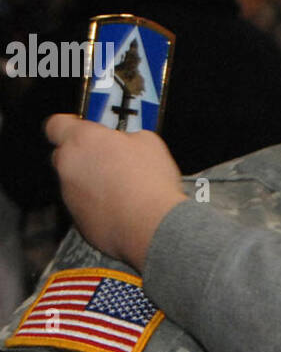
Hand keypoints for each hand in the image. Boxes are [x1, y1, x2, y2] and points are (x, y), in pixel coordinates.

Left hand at [45, 114, 187, 270]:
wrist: (152, 226)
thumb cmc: (150, 183)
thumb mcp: (148, 142)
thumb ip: (126, 136)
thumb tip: (126, 141)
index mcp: (82, 140)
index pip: (57, 124)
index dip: (71, 124)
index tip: (86, 126)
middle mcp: (69, 166)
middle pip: (65, 154)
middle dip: (84, 154)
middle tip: (110, 156)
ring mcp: (70, 196)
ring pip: (75, 182)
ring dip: (93, 181)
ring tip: (124, 187)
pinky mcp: (78, 221)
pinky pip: (84, 206)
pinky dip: (98, 205)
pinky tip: (123, 206)